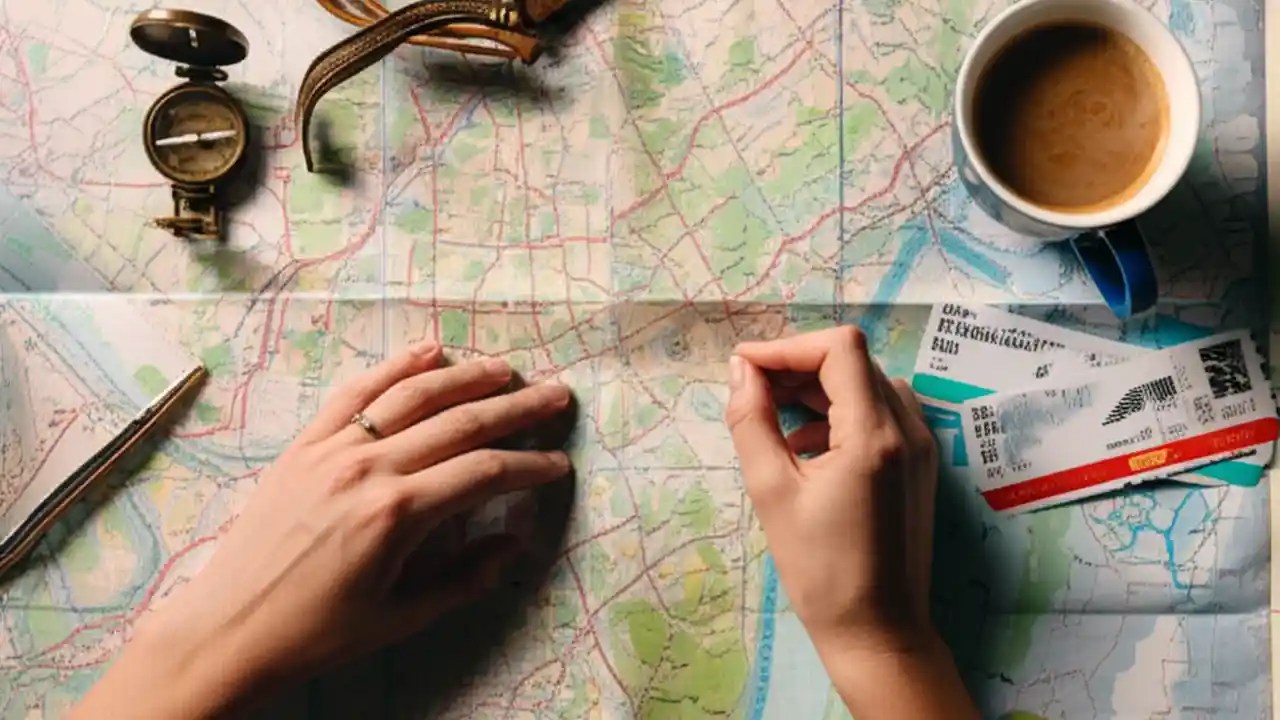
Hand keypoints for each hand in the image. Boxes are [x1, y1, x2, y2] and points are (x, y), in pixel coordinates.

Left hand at [73, 341, 573, 718]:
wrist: (230, 629)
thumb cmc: (317, 633)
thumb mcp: (401, 619)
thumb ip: (466, 578)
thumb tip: (517, 540)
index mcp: (397, 515)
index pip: (484, 473)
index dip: (530, 466)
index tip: (559, 463)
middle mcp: (368, 469)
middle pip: (460, 422)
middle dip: (517, 408)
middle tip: (557, 395)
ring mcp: (333, 449)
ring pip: (412, 395)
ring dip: (467, 376)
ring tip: (506, 370)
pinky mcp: (305, 444)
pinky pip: (357, 392)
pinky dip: (396, 367)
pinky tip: (430, 352)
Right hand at [726, 327, 975, 717]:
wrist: (879, 632)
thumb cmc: (821, 571)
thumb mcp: (771, 492)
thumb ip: (751, 422)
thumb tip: (739, 372)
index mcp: (874, 435)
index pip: (837, 349)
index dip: (786, 348)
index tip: (744, 367)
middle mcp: (907, 430)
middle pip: (852, 362)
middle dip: (796, 367)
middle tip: (750, 391)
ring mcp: (920, 447)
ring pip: (866, 384)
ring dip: (817, 388)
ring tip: (771, 416)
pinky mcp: (919, 465)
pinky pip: (880, 414)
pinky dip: (839, 412)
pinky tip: (803, 443)